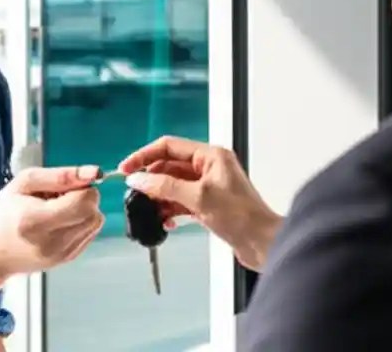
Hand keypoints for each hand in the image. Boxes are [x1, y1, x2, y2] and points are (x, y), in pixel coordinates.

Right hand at [0, 165, 104, 279]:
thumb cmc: (5, 213)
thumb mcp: (24, 183)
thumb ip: (61, 175)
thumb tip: (94, 172)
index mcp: (38, 220)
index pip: (85, 201)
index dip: (80, 187)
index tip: (62, 187)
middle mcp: (54, 242)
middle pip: (94, 213)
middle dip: (84, 199)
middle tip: (59, 198)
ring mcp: (63, 254)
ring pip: (95, 223)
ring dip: (83, 212)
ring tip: (58, 211)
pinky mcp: (69, 259)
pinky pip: (90, 234)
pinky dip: (80, 224)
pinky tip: (59, 223)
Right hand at [119, 137, 282, 270]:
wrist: (264, 244)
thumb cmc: (242, 217)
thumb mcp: (198, 197)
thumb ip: (165, 186)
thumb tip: (138, 179)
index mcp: (210, 156)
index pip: (168, 146)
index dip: (144, 156)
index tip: (127, 168)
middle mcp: (209, 168)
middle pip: (169, 166)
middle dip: (151, 180)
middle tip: (135, 193)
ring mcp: (208, 187)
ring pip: (173, 186)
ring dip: (159, 198)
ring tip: (148, 210)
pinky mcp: (208, 205)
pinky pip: (181, 202)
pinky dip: (170, 211)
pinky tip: (165, 223)